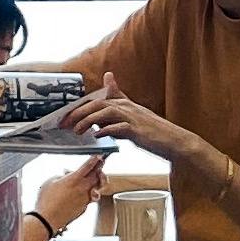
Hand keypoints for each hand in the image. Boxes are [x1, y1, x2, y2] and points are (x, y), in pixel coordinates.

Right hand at [30, 156, 105, 238]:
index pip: (88, 166)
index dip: (95, 160)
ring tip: (96, 177)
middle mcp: (82, 189)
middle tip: (100, 165)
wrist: (46, 219)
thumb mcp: (50, 181)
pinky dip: (89, 192)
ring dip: (97, 181)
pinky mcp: (84, 208)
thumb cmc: (46, 201)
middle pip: (97, 176)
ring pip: (97, 187)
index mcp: (74, 179)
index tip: (99, 156)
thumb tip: (66, 174)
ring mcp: (85, 199)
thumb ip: (61, 176)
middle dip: (99, 169)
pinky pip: (90, 198)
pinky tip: (83, 191)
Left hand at [53, 81, 196, 169]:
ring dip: (88, 120)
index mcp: (125, 104)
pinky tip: (96, 137)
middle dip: (78, 112)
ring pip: (105, 112)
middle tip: (64, 123)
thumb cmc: (153, 132)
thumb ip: (119, 115)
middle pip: (98, 104)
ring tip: (76, 130)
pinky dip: (105, 131)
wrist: (174, 141)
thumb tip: (102, 117)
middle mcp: (128, 107)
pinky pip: (118, 127)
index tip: (66, 114)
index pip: (98, 99)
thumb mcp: (133, 119)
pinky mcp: (137, 130)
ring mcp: (133, 117)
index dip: (80, 105)